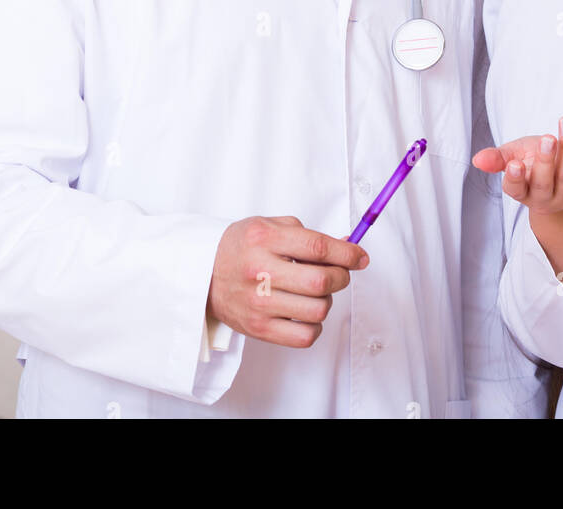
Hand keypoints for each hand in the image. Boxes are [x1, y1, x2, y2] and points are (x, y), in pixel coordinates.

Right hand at [208, 216, 368, 347]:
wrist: (202, 273)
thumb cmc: (241, 247)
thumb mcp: (270, 226)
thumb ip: (309, 235)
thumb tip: (349, 247)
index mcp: (264, 239)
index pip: (318, 247)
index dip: (347, 252)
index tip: (360, 257)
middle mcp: (260, 271)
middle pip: (321, 281)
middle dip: (342, 276)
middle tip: (339, 272)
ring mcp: (258, 303)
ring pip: (318, 309)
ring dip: (327, 300)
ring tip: (315, 292)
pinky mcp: (258, 328)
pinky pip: (305, 336)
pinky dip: (315, 325)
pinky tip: (306, 313)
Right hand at [473, 104, 562, 214]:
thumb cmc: (534, 162)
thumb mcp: (514, 157)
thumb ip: (497, 158)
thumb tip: (477, 160)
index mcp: (523, 192)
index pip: (516, 189)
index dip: (515, 178)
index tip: (515, 164)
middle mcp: (546, 198)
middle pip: (544, 183)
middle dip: (546, 161)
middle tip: (547, 138)